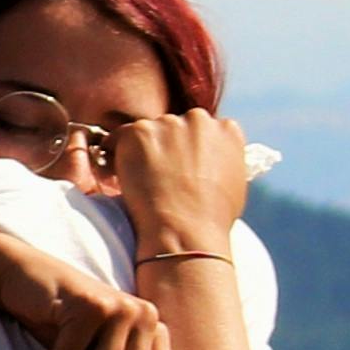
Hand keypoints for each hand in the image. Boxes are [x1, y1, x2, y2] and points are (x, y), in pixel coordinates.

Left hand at [103, 109, 254, 264]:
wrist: (187, 230)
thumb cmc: (212, 218)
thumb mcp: (234, 183)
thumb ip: (222, 161)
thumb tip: (211, 162)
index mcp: (226, 130)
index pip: (202, 129)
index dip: (188, 148)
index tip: (180, 164)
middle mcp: (199, 120)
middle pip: (174, 127)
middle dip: (166, 147)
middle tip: (158, 174)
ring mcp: (168, 124)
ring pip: (148, 132)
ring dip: (143, 150)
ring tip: (141, 180)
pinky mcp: (140, 131)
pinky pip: (120, 137)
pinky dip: (115, 152)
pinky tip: (118, 173)